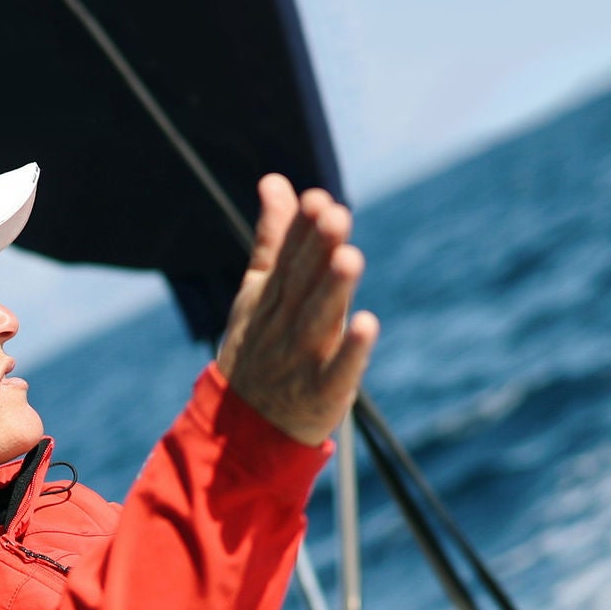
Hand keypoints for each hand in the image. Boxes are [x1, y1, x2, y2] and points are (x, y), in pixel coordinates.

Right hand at [219, 175, 378, 446]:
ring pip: (319, 320)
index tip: (318, 200)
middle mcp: (285, 325)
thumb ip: (273, 239)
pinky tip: (367, 324)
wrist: (243, 428)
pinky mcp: (322, 394)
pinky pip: (338, 372)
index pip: (288, 259)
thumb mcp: (258, 293)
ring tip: (350, 258)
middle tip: (336, 216)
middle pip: (303, 284)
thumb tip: (275, 181)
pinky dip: (351, 351)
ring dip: (334, 290)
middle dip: (318, 251)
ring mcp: (302, 360)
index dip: (302, 231)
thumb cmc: (258, 349)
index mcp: (271, 299)